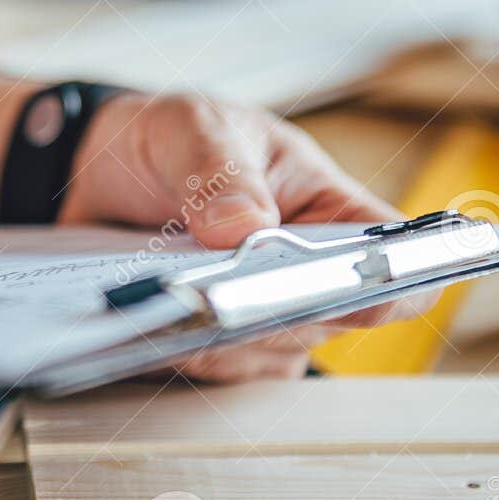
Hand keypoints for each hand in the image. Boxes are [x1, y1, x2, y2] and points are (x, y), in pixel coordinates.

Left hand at [59, 92, 435, 382]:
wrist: (103, 167)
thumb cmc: (176, 139)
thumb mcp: (195, 128)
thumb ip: (220, 171)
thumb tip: (247, 228)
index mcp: (333, 213)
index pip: (395, 263)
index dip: (390, 284)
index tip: (344, 287)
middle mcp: (309, 278)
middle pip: (325, 323)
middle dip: (273, 313)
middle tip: (220, 297)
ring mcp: (263, 320)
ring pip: (263, 356)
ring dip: (215, 337)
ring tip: (163, 308)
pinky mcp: (211, 347)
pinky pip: (206, 371)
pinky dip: (174, 350)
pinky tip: (139, 327)